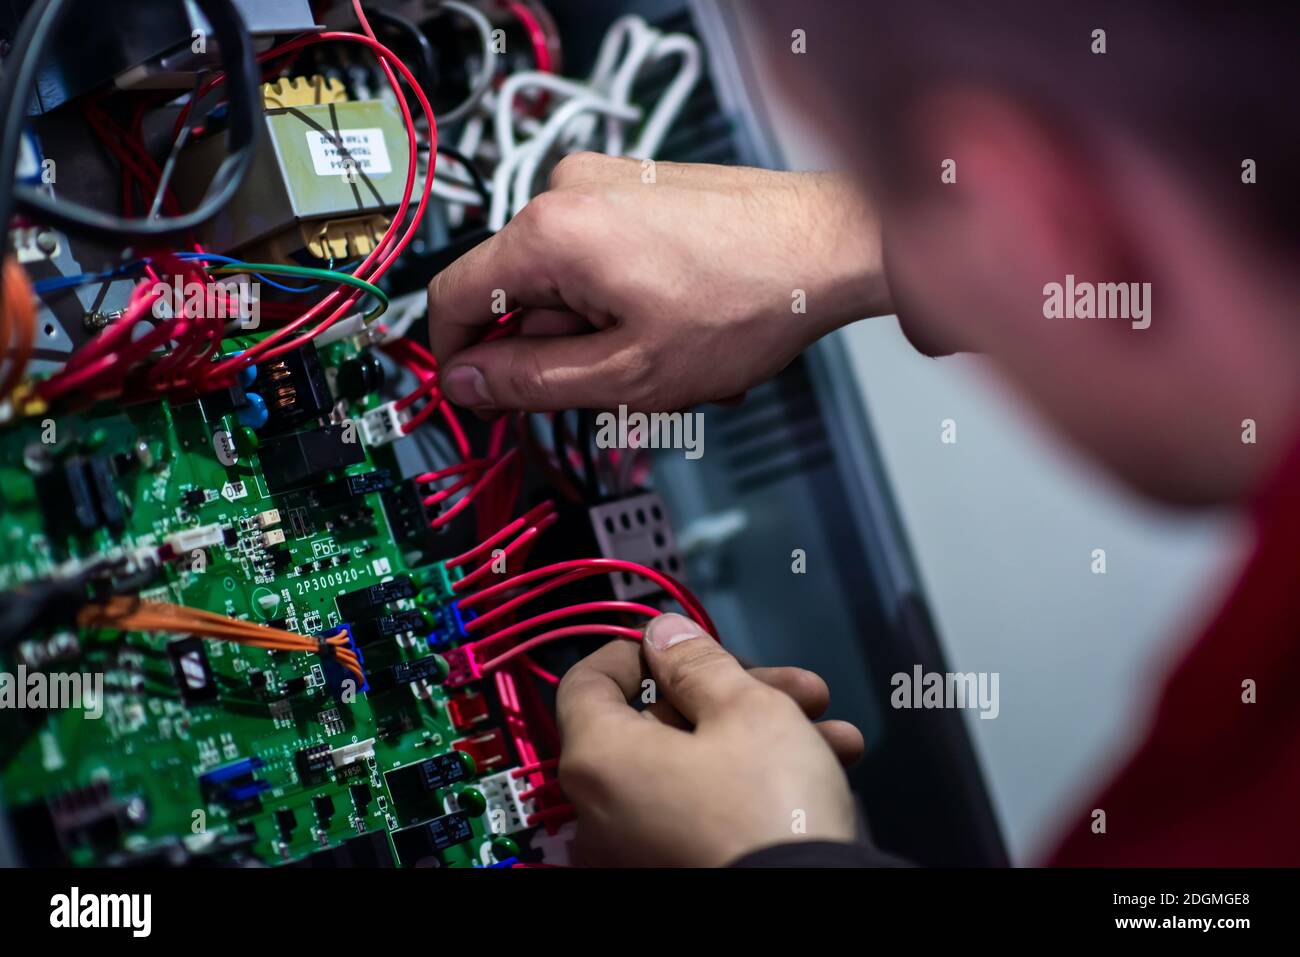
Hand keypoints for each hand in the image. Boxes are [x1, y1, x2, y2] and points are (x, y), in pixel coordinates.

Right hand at [427, 153, 887, 411]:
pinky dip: (625, 304)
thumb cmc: (751, 299)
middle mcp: (567, 190)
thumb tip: (466, 385)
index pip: (451, 299)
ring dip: (601, 334)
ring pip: (563, 285)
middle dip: (557, 353)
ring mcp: (605, 183)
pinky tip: (676, 326)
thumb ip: (530, 383)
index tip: (478, 401)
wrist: (830, 247)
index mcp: (549, 232)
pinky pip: (598, 260)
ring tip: (668, 355)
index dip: (456, 363)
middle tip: (618, 388)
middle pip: (515, 296)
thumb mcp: (626, 373)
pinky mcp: (636, 189)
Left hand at [555, 613, 863, 866]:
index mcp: (598, 760)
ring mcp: (637, 848)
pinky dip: (752, 781)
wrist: (816, 904)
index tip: (684, 642)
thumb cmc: (768, 809)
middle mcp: (603, 811)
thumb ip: (697, 660)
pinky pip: (705, 808)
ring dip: (760, 733)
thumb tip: (664, 634)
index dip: (638, 651)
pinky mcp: (678, 868)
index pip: (587, 682)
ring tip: (827, 727)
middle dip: (734, 692)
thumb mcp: (745, 707)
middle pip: (658, 723)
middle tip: (791, 685)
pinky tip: (824, 763)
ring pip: (694, 764)